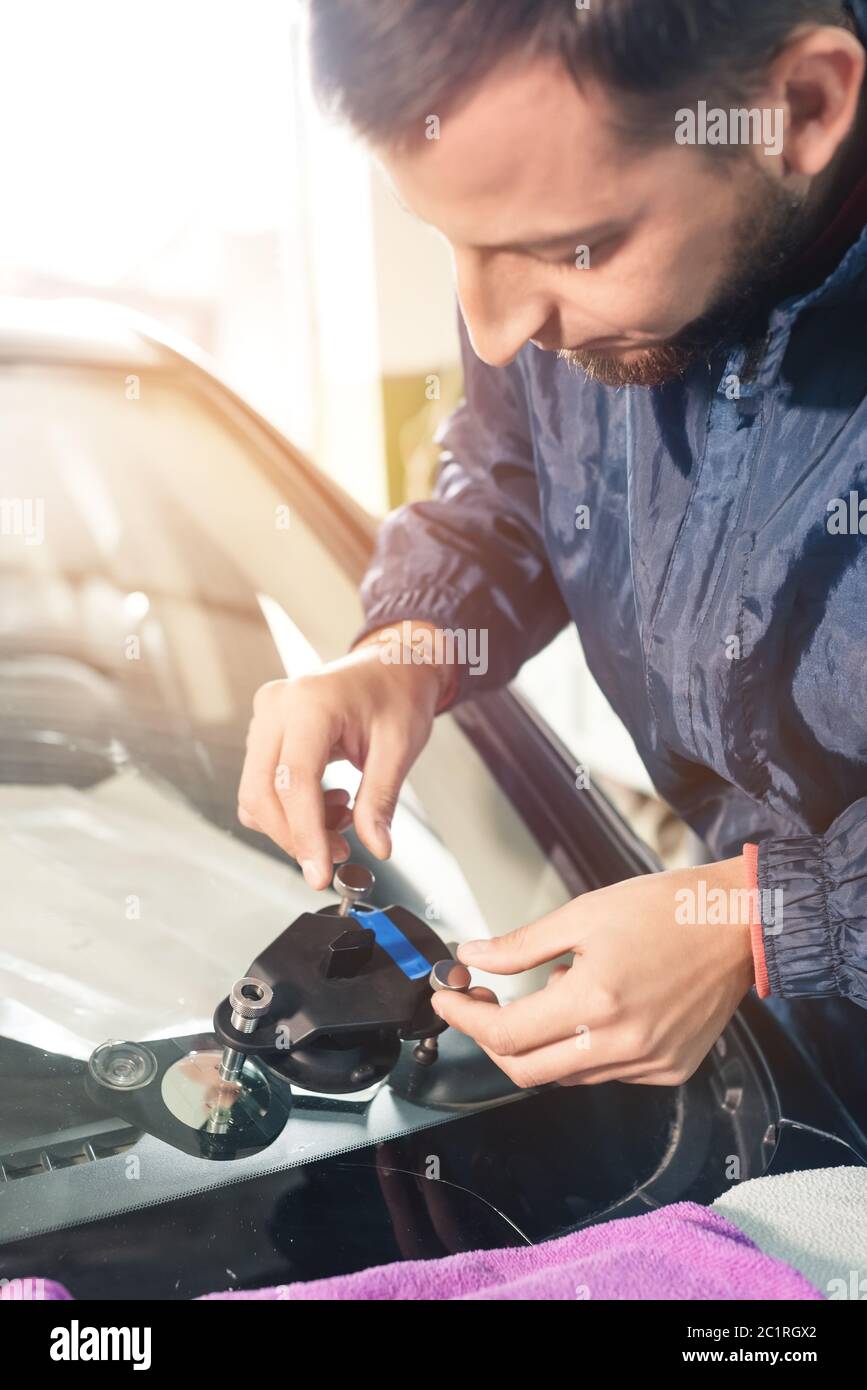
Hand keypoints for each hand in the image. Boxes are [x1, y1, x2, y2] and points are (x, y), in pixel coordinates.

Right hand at [237, 627, 448, 887]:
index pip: (294, 781)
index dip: (304, 835)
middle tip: (337, 856)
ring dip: (295, 824)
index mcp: (310, 703)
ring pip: (257, 793)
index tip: (320, 874)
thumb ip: (381, 799)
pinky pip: (263, 784)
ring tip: (344, 818)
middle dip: (295, 836)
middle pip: (262, 792)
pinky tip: (330, 802)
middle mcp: (276, 706)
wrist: (392, 665)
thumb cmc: (397, 694)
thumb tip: (376, 846)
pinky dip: (291, 808)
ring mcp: (265, 716)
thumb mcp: (400, 747)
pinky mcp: (265, 731)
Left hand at [431, 859, 755, 1087]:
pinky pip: (605, 1073)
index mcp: (596, 1001)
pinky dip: (585, 1047)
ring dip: (543, 1040)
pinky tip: (600, 1004)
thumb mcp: (582, 914)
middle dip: (493, 1038)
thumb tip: (472, 955)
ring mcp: (649, 1063)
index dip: (466, 1020)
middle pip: (526, 1070)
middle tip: (481, 1003)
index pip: (506, 1035)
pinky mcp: (668, 1070)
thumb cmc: (667, 909)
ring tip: (564, 984)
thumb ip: (521, 945)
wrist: (739, 923)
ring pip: (565, 1074)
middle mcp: (623, 1043)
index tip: (448, 1000)